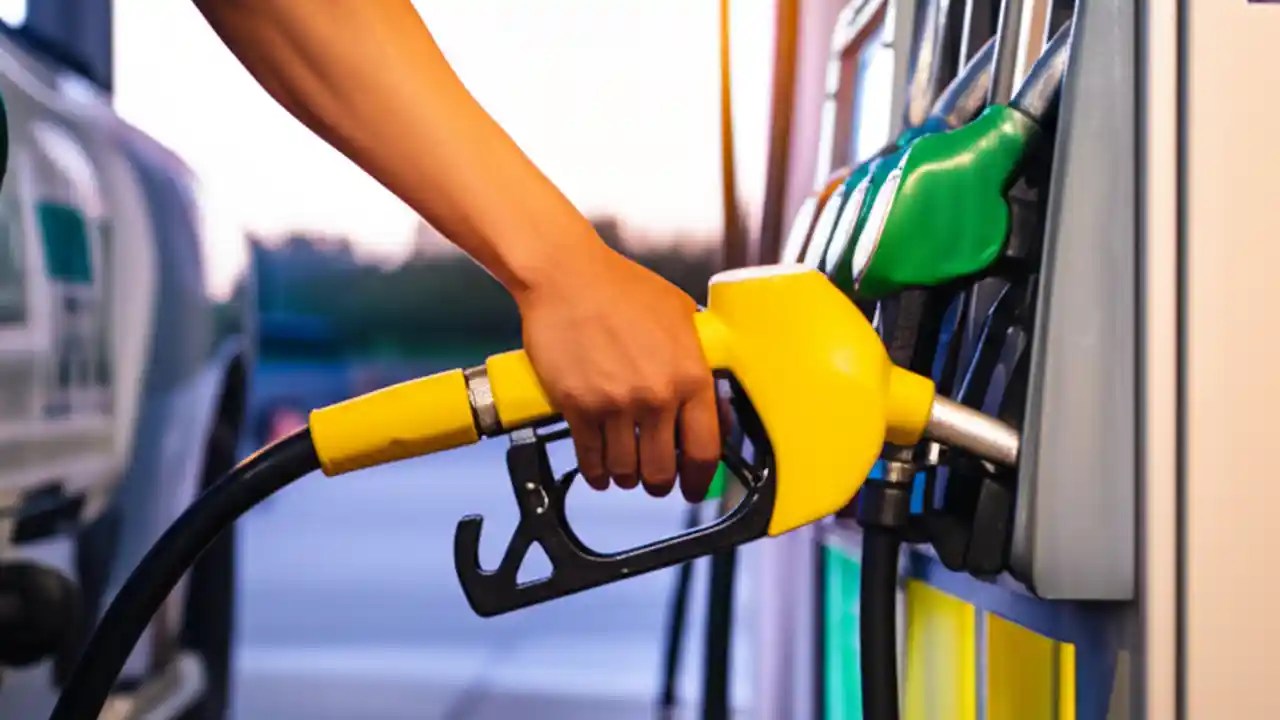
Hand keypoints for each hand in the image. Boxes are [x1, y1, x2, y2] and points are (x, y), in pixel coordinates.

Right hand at [514, 244, 720, 501]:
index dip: (700, 479)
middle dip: (660, 483)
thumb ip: (699, 361)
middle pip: (662, 470)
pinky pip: (590, 459)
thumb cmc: (624, 288)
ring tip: (625, 471)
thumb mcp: (682, 316)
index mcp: (690, 375)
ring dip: (626, 477)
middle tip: (656, 481)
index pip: (704, 449)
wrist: (567, 276)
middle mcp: (656, 396)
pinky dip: (596, 472)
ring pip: (625, 470)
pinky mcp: (577, 407)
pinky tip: (599, 471)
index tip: (694, 487)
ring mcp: (615, 405)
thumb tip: (714, 407)